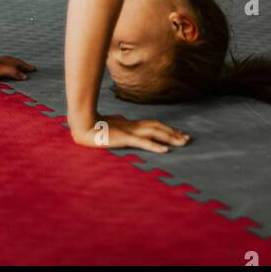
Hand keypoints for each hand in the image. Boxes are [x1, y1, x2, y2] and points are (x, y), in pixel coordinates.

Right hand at [71, 114, 190, 152]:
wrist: (83, 125)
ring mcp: (129, 131)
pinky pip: (143, 142)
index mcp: (130, 124)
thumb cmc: (93, 125)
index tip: (178, 133)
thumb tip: (123, 121)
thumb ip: (119, 124)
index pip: (152, 125)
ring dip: (169, 138)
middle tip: (187, 138)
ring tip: (182, 142)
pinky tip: (165, 151)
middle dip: (173, 133)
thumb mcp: (110, 125)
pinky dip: (155, 146)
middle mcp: (133, 126)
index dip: (166, 129)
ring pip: (154, 133)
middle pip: (158, 127)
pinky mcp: (125, 138)